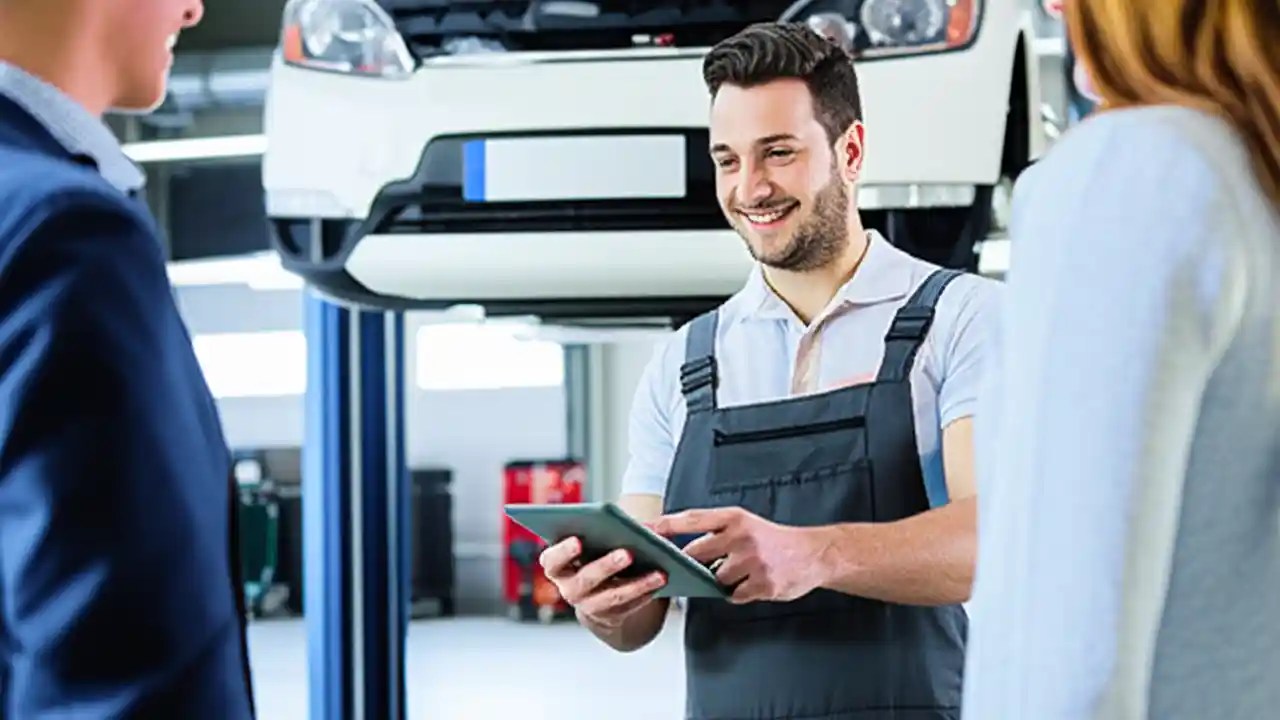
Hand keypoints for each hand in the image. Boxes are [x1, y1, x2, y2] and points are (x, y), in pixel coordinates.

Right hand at [538, 537, 666, 628]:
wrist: (596, 590)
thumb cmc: (593, 553)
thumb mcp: (591, 542)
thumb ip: (602, 531)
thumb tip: (640, 526)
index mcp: (557, 566)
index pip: (551, 560)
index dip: (563, 551)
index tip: (578, 540)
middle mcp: (568, 589)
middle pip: (586, 579)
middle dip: (607, 566)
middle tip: (628, 553)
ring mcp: (588, 606)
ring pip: (613, 596)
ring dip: (637, 584)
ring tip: (659, 572)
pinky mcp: (610, 616)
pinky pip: (630, 606)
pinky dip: (647, 593)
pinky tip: (661, 581)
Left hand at [649, 507, 824, 603]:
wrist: (813, 554)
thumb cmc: (772, 540)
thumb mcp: (745, 524)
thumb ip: (716, 532)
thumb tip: (680, 550)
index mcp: (735, 518)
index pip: (691, 519)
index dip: (665, 525)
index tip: (644, 530)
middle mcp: (742, 537)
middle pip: (696, 554)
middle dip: (692, 563)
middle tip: (694, 566)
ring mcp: (752, 562)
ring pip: (716, 579)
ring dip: (722, 579)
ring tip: (742, 571)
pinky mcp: (763, 584)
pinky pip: (734, 595)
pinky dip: (739, 592)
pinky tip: (754, 582)